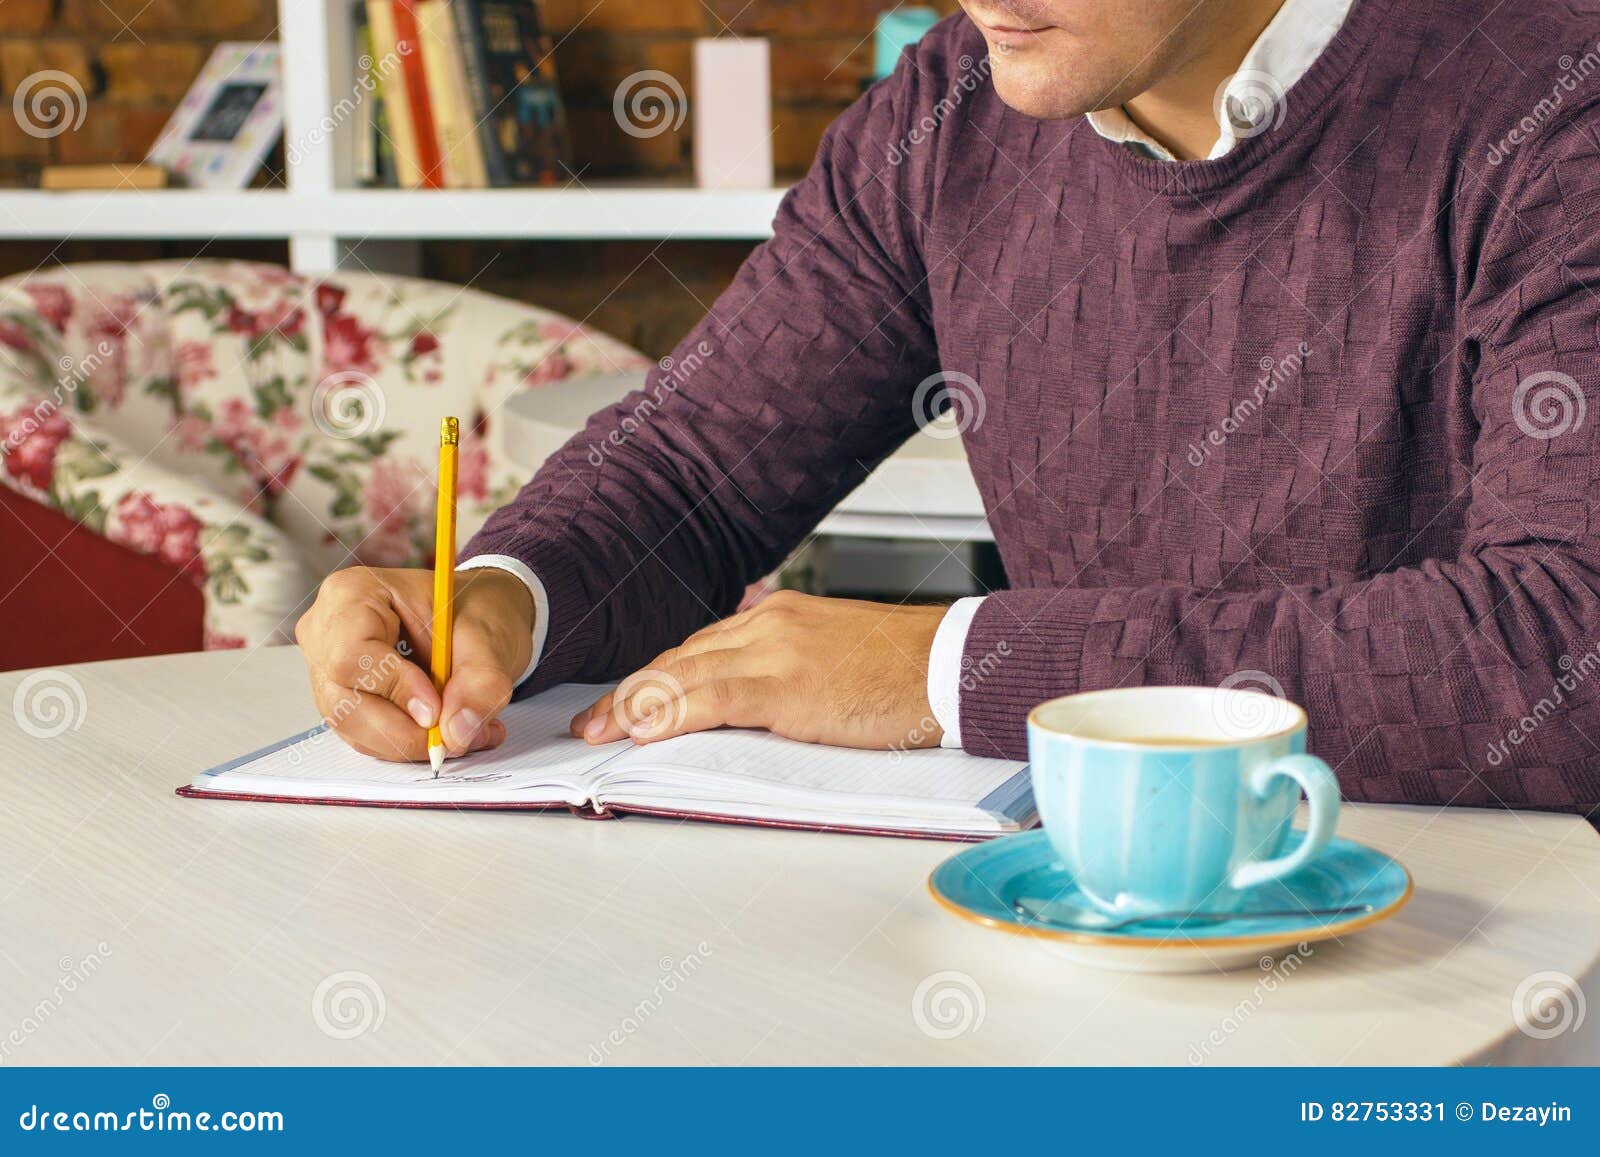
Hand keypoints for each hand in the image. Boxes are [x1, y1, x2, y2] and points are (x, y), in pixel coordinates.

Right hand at [295, 565, 533, 761]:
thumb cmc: (473, 610)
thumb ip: (479, 683)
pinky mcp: (342, 700)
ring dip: (411, 741)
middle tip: (458, 736)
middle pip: (345, 703)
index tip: (436, 709)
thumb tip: (458, 731)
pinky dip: (407, 742)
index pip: (351, 655)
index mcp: (352, 594)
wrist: (474, 619)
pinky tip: (446, 729)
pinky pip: (365, 737)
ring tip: (463, 730)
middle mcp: (327, 633)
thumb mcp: (488, 637)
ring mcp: (327, 671)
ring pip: (355, 729)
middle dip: (405, 731)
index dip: (394, 688)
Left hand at [571, 590, 946, 749]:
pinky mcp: (790, 684)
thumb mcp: (835, 662)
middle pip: (680, 659)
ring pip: (685, 675)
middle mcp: (770, 624)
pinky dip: (673, 713)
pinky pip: (714, 698)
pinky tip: (645, 731)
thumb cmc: (906, 671)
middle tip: (591, 724)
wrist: (953, 664)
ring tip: (600, 734)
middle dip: (630, 694)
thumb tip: (748, 712)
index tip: (624, 703)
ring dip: (635, 707)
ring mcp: (777, 651)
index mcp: (781, 618)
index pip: (699, 650)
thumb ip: (789, 676)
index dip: (654, 680)